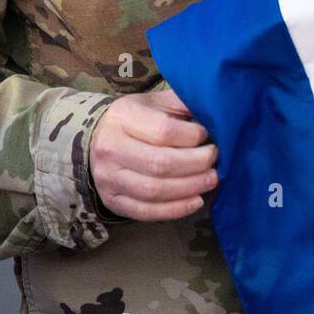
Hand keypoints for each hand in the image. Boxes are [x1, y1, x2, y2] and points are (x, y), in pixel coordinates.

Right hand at [89, 86, 217, 221]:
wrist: (98, 139)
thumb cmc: (137, 119)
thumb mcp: (155, 102)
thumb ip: (182, 105)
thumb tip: (214, 112)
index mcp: (123, 117)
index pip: (163, 131)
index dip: (191, 136)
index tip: (207, 135)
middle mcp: (111, 148)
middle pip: (160, 163)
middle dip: (195, 165)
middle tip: (214, 161)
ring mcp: (108, 178)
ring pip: (154, 191)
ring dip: (189, 188)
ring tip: (210, 180)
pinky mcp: (112, 201)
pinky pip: (146, 211)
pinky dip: (175, 210)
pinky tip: (196, 201)